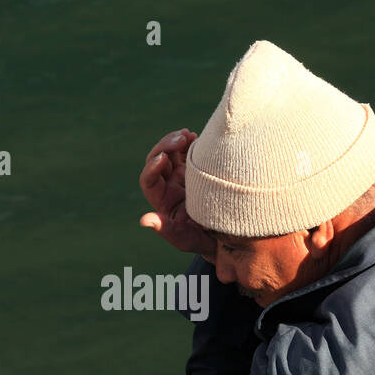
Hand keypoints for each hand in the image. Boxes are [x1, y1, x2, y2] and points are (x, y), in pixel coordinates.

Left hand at [138, 128, 216, 259]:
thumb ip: (166, 230)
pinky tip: (196, 136)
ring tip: (188, 134)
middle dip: (165, 146)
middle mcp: (168, 186)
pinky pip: (186, 150)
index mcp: (162, 201)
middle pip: (157, 160)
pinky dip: (189, 141)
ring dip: (176, 140)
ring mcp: (181, 175)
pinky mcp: (195, 168)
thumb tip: (144, 220)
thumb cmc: (205, 240)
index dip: (152, 168)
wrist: (229, 233)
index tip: (164, 158)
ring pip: (170, 152)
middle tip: (181, 138)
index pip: (148, 180)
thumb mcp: (186, 239)